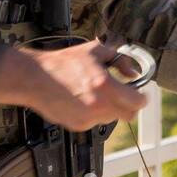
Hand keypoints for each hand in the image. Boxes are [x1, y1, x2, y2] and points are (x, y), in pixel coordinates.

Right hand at [15, 39, 148, 130]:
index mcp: (105, 86)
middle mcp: (98, 105)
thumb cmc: (62, 63)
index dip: (142, 98)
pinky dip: (94, 113)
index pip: (137, 102)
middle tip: (123, 96)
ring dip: (110, 108)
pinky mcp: (78, 125)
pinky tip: (82, 100)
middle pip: (128, 115)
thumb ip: (120, 60)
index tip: (140, 94)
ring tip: (95, 93)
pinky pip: (95, 122)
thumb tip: (133, 72)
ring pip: (111, 118)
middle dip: (129, 106)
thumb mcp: (95, 51)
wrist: (35, 78)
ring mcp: (88, 118)